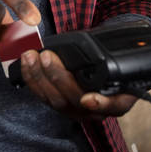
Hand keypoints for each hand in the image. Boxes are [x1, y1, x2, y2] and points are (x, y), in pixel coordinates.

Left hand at [16, 49, 138, 120]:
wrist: (107, 69)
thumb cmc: (116, 64)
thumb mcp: (124, 62)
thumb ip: (119, 58)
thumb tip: (120, 41)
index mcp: (118, 101)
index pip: (110, 106)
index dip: (100, 104)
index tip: (89, 99)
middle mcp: (95, 110)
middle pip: (73, 100)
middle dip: (57, 77)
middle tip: (47, 56)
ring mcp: (75, 109)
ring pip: (54, 100)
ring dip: (39, 77)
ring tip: (31, 56)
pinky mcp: (58, 103)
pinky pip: (42, 96)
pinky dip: (32, 79)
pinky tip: (26, 64)